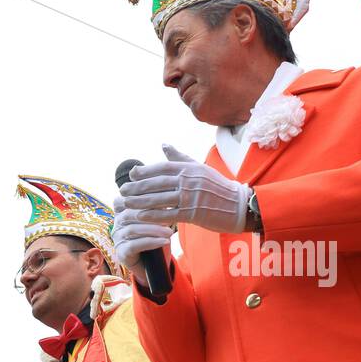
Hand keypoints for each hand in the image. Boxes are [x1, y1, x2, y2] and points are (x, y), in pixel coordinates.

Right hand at [111, 198, 174, 282]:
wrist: (155, 263)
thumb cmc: (157, 235)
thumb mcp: (159, 216)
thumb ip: (158, 203)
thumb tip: (171, 186)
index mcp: (123, 209)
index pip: (129, 198)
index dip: (144, 196)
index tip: (164, 195)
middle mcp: (117, 223)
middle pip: (130, 213)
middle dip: (151, 213)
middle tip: (170, 214)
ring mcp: (117, 238)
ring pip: (133, 230)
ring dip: (154, 230)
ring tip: (170, 231)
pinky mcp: (122, 253)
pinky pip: (134, 245)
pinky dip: (151, 242)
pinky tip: (165, 241)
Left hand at [117, 144, 249, 232]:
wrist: (239, 205)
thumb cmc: (218, 187)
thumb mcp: (200, 168)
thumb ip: (180, 157)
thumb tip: (163, 145)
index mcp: (189, 168)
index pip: (162, 167)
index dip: (145, 171)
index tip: (131, 174)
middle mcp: (189, 180)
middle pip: (157, 183)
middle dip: (137, 187)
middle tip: (122, 190)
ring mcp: (190, 197)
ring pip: (159, 198)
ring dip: (139, 201)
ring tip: (126, 203)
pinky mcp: (192, 213)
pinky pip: (168, 214)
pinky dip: (153, 216)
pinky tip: (140, 216)